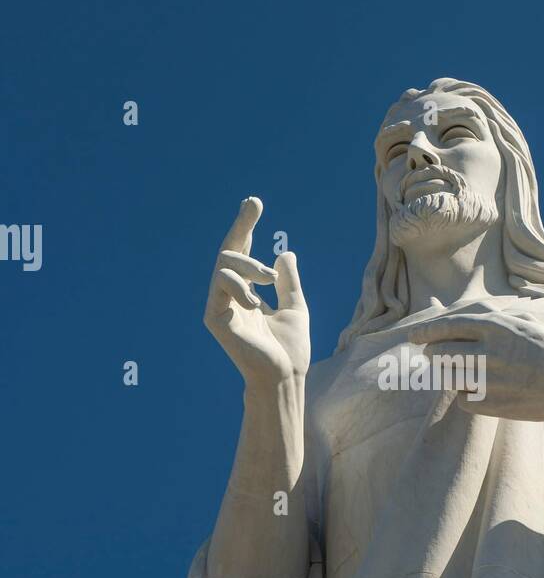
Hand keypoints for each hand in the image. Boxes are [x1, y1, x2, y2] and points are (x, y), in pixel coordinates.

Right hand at [204, 197, 310, 388]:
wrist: (284, 376)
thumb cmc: (290, 349)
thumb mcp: (295, 306)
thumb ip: (288, 281)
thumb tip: (286, 253)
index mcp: (248, 293)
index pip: (243, 254)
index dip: (246, 228)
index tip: (253, 202)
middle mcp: (230, 296)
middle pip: (229, 251)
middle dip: (241, 225)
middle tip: (255, 204)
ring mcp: (220, 306)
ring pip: (224, 264)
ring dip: (249, 265)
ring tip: (268, 279)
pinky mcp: (214, 317)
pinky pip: (221, 284)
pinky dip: (241, 286)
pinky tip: (256, 302)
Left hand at [407, 308, 543, 422]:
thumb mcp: (519, 320)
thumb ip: (483, 314)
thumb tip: (439, 304)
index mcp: (495, 328)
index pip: (447, 327)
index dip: (426, 332)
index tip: (413, 337)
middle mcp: (488, 351)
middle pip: (440, 353)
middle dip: (431, 354)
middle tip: (432, 355)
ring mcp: (488, 379)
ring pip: (446, 376)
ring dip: (447, 374)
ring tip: (458, 371)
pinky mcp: (490, 403)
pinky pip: (462, 399)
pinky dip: (467, 396)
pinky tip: (482, 390)